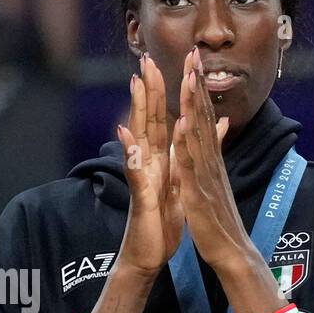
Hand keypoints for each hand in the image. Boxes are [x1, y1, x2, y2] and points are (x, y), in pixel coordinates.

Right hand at [113, 53, 184, 278]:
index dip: (163, 93)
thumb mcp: (177, 186)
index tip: (166, 65)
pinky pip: (135, 170)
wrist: (147, 254)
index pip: (160, 120)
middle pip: (146, 120)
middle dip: (148, 89)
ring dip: (137, 109)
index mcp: (159, 160)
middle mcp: (146, 163)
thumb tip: (187, 140)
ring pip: (138, 137)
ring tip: (135, 83)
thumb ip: (180, 159)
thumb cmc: (160, 221)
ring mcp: (141, 177)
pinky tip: (126, 132)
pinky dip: (131, 151)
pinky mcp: (141, 194)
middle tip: (146, 59)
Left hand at [173, 48, 250, 269]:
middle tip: (193, 53)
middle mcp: (210, 161)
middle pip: (202, 117)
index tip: (192, 62)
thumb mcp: (216, 184)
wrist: (233, 252)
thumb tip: (218, 134)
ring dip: (192, 104)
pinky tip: (182, 124)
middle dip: (196, 84)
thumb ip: (214, 158)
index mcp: (210, 159)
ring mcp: (206, 174)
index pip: (202, 118)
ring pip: (197, 133)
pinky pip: (192, 165)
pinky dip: (187, 144)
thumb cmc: (221, 221)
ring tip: (188, 75)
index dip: (196, 90)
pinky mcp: (199, 193)